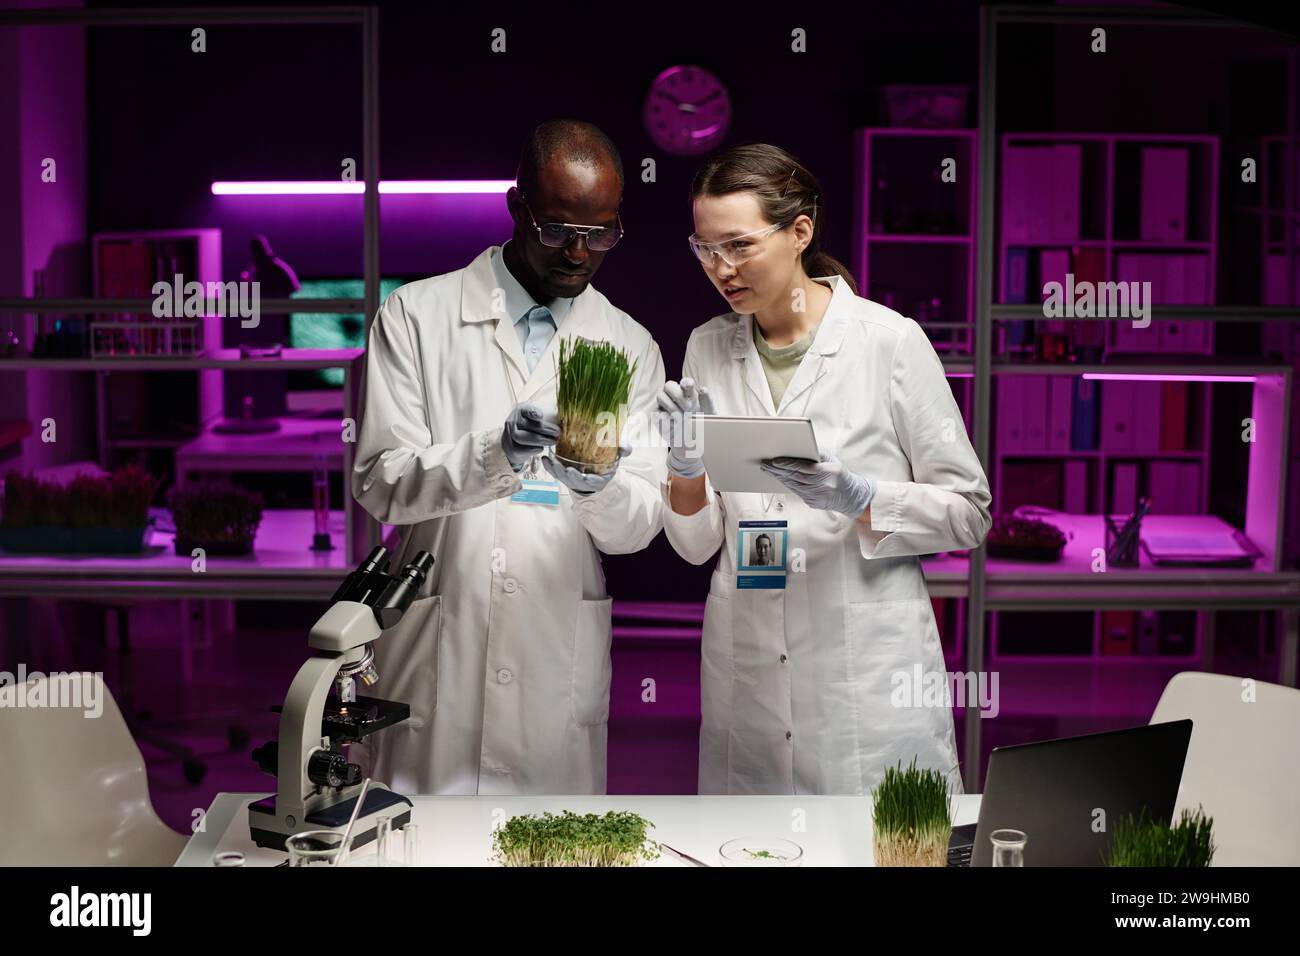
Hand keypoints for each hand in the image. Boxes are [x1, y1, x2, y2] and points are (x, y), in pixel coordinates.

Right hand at [501, 403, 560, 471]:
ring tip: (552, 441)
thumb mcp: (539, 419)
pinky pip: (519, 449)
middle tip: (558, 432)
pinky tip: (541, 449)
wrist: (516, 443)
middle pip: (525, 424)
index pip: (524, 409)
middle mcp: (512, 421)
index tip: (541, 415)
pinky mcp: (510, 448)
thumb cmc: (532, 428)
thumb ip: (550, 417)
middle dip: (543, 429)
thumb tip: (569, 419)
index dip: (532, 411)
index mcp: (520, 411)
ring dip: (538, 440)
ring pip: (520, 437)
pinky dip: (531, 449)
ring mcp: (509, 435)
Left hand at [542, 444, 630, 495]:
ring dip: (557, 471)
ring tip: (552, 462)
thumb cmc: (606, 456)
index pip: (595, 482)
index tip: (588, 477)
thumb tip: (625, 448)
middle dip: (571, 477)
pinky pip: (554, 471)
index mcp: (599, 478)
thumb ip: (624, 449)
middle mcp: (585, 480)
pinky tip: (545, 458)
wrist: (594, 458)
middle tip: (567, 470)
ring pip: (563, 477)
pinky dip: (549, 466)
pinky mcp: (563, 472)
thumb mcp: (617, 452)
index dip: (591, 481)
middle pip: (576, 481)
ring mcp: (572, 478)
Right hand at [656, 378, 714, 478]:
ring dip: (672, 406)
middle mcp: (675, 397)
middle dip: (677, 394)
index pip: (685, 382)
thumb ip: (707, 401)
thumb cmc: (703, 425)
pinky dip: (666, 419)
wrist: (694, 446)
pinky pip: (657, 414)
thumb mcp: (709, 414)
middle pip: (668, 385)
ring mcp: (665, 407)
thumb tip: (704, 389)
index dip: (686, 383)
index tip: (689, 386)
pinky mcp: (658, 418)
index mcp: (688, 393)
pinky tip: (675, 426)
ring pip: (661, 397)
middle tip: (688, 406)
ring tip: (682, 418)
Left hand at [759, 452, 876, 518]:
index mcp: (828, 472)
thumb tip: (798, 449)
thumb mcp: (832, 461)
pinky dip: (787, 484)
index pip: (803, 468)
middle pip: (795, 477)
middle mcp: (822, 486)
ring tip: (768, 470)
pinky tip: (779, 478)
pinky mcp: (812, 503)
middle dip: (778, 470)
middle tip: (765, 464)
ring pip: (793, 485)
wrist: (851, 496)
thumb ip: (816, 455)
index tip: (774, 460)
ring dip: (779, 477)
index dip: (787, 464)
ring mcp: (817, 496)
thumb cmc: (840, 475)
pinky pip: (796, 492)